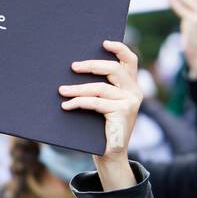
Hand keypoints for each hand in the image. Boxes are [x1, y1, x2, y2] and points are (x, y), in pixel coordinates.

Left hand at [59, 39, 142, 190]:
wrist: (110, 155)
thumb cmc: (101, 128)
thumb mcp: (103, 104)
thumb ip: (100, 89)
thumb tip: (76, 69)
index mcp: (131, 86)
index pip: (130, 60)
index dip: (119, 49)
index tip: (103, 42)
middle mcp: (135, 92)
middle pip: (114, 69)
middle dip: (91, 65)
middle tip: (73, 66)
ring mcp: (130, 102)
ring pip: (100, 88)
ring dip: (77, 88)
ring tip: (61, 90)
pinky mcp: (123, 113)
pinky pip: (96, 102)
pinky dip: (78, 102)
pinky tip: (66, 105)